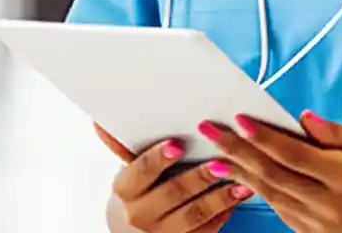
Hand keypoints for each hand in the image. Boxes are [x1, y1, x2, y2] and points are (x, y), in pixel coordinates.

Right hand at [95, 123, 253, 231]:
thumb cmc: (138, 192)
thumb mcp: (128, 171)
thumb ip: (122, 146)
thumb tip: (99, 120)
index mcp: (125, 189)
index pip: (141, 171)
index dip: (158, 158)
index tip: (178, 145)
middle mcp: (139, 214)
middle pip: (172, 192)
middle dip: (199, 177)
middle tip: (222, 161)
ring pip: (194, 215)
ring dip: (220, 198)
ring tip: (241, 182)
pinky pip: (206, 231)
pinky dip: (224, 214)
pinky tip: (239, 199)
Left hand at [196, 112, 341, 232]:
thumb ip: (331, 132)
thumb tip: (300, 118)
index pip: (294, 154)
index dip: (264, 137)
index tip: (240, 119)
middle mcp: (329, 204)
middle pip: (274, 175)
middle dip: (237, 151)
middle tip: (210, 131)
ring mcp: (319, 224)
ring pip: (271, 195)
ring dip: (240, 174)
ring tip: (215, 155)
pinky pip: (280, 210)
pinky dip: (258, 191)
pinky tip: (241, 176)